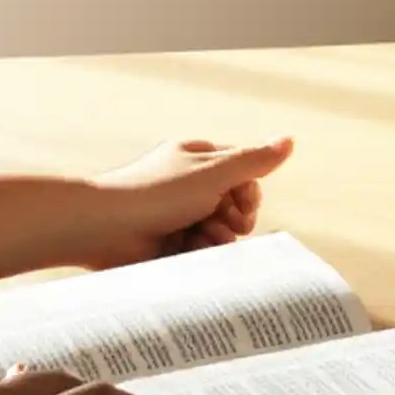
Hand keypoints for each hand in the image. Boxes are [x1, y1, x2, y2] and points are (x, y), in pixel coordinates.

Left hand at [86, 137, 293, 267]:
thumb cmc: (155, 193)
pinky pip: (201, 252)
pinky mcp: (170, 244)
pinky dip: (200, 254)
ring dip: (218, 239)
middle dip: (235, 219)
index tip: (241, 204)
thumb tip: (290, 140)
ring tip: (200, 239)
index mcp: (199, 160)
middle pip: (236, 207)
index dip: (250, 193)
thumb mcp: (213, 172)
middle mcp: (190, 186)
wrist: (104, 228)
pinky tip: (188, 253)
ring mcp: (179, 216)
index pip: (245, 175)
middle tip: (223, 223)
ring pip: (222, 233)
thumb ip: (255, 161)